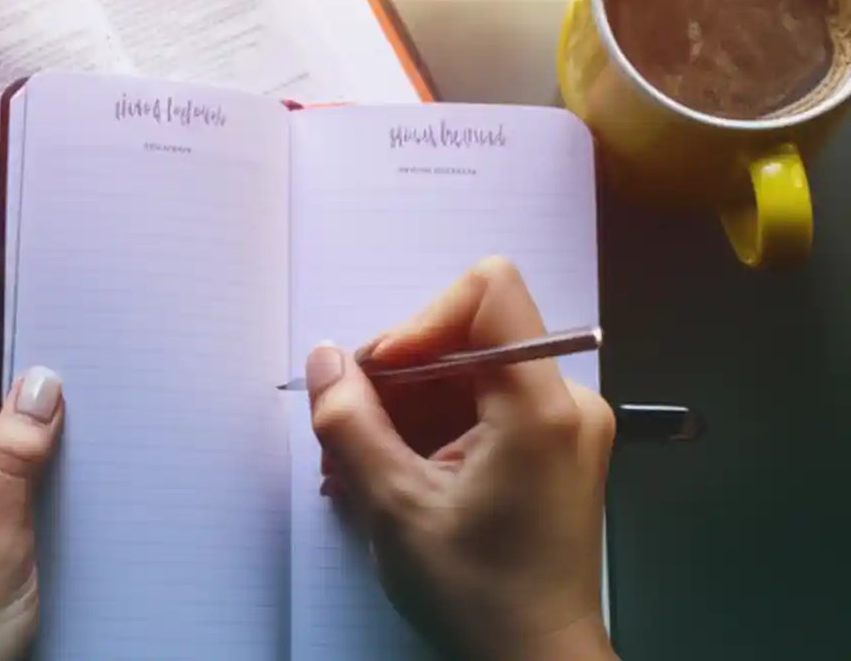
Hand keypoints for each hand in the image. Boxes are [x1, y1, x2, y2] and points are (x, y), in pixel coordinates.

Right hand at [305, 257, 616, 660]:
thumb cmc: (480, 597)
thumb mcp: (394, 507)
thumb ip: (350, 423)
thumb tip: (324, 361)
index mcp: (540, 407)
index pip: (488, 292)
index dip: (419, 322)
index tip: (377, 375)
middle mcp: (565, 402)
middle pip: (465, 339)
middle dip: (395, 380)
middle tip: (343, 432)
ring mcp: (561, 426)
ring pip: (465, 377)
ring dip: (402, 412)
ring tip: (351, 468)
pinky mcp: (549, 447)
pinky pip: (479, 409)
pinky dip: (428, 432)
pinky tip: (384, 474)